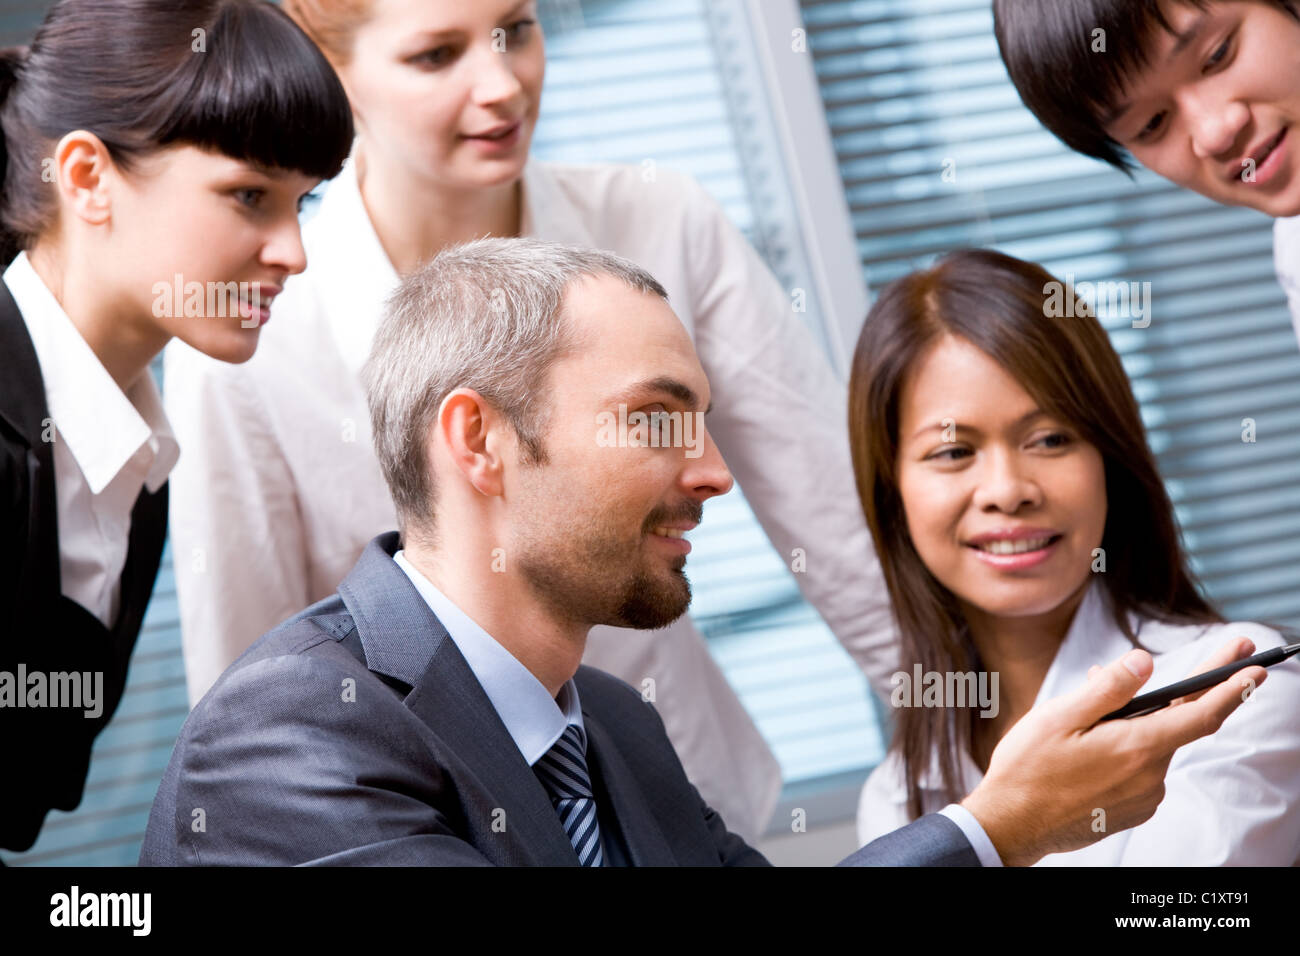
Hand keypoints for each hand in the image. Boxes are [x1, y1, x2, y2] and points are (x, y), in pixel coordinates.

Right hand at [961, 637, 1265, 866]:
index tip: (1256, 669)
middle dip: (1200, 691)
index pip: (1201, 713)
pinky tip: (1094, 743)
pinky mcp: (1132, 809)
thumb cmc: (1028, 768)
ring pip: (1154, 745)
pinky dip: (1130, 748)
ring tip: (1094, 714)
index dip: (1231, 688)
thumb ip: (1108, 689)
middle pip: (1182, 724)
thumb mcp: (1059, 716)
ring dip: (1142, 723)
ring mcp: (1143, 796)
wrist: (1010, 825)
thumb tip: (1144, 661)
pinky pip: (1141, 768)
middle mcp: (1149, 775)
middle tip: (1228, 658)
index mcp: (1135, 747)